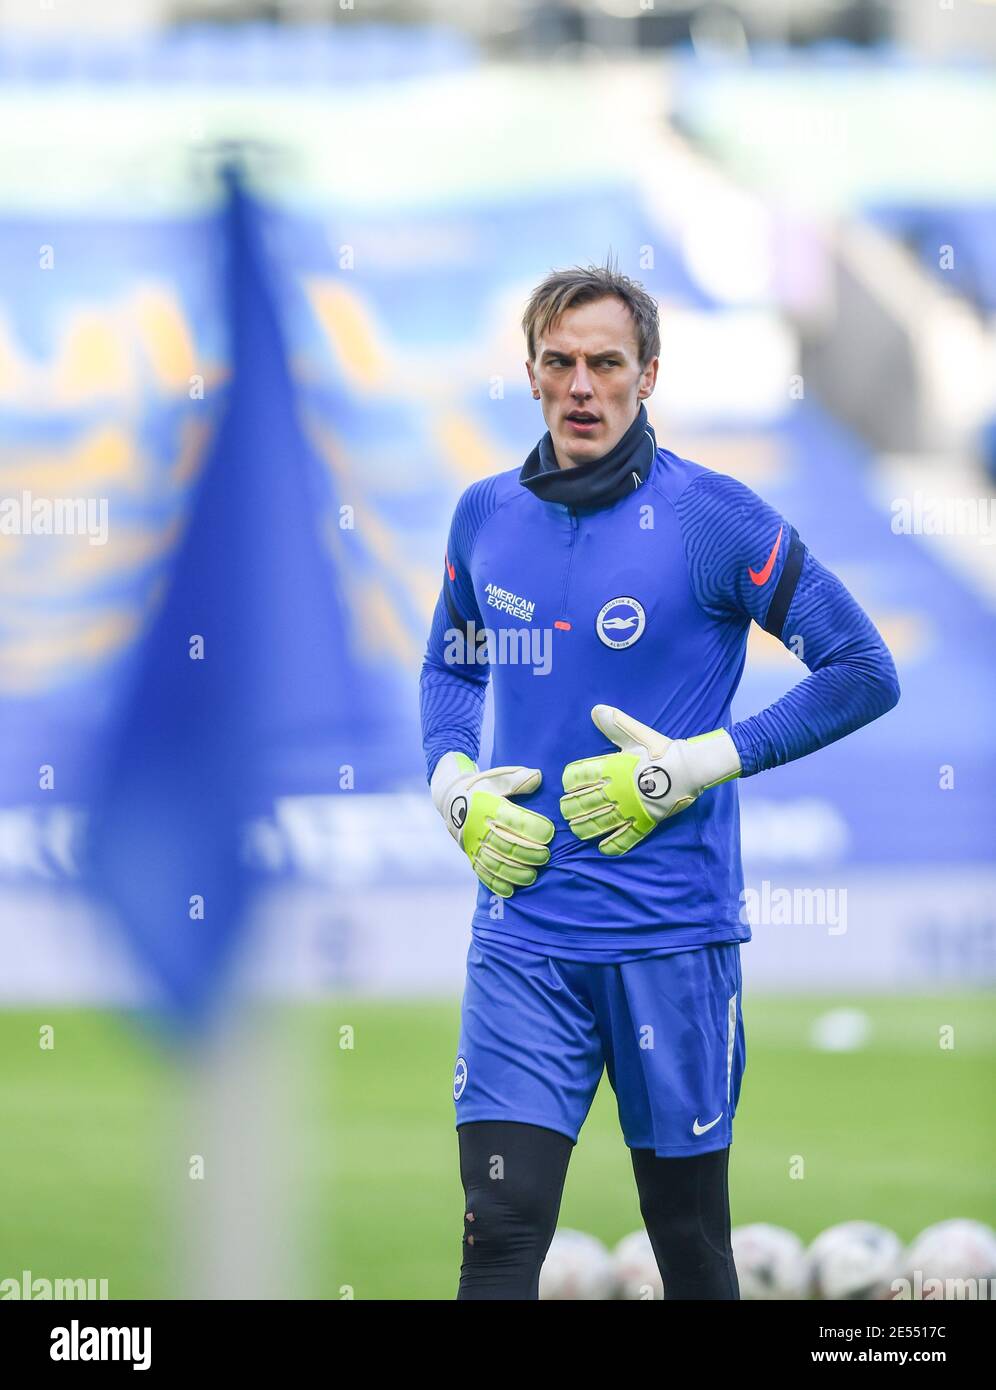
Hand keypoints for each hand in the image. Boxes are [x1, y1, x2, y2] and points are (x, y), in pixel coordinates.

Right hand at [431, 751, 555, 896]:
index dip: (531, 827)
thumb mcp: (497, 778)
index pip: (511, 818)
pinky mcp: (470, 855)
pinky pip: (482, 872)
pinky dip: (496, 883)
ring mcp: (472, 843)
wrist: (450, 798)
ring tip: (533, 875)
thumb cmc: (483, 787)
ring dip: (514, 871)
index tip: (549, 833)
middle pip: (504, 843)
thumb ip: (518, 779)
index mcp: (485, 805)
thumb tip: (539, 777)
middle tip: (546, 856)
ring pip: (494, 862)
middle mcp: (477, 826)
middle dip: (527, 852)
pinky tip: (511, 890)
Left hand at [560, 705, 740, 855]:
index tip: (567, 785)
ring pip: (598, 823)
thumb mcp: (636, 734)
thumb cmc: (661, 750)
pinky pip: (625, 839)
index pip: (579, 776)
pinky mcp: (643, 823)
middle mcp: (615, 791)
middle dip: (570, 807)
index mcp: (611, 769)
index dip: (570, 781)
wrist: (689, 767)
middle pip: (583, 803)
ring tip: (576, 829)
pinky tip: (602, 848)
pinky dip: (612, 845)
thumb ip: (615, 725)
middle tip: (565, 809)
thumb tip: (596, 710)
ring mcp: (629, 809)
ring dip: (583, 827)